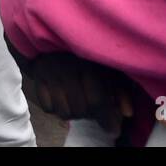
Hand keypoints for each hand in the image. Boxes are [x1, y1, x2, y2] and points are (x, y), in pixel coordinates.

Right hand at [5, 38, 134, 136]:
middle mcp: (66, 69)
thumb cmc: (84, 53)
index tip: (114, 130)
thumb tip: (128, 114)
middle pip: (80, 109)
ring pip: (64, 112)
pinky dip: (57, 109)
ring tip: (80, 104)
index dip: (106, 118)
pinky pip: (48, 108)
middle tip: (96, 111)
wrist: (51, 34)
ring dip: (74, 113)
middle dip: (91, 115)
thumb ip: (119, 90)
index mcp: (87, 63)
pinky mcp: (37, 81)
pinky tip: (64, 100)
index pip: (96, 100)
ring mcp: (48, 75)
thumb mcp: (106, 66)